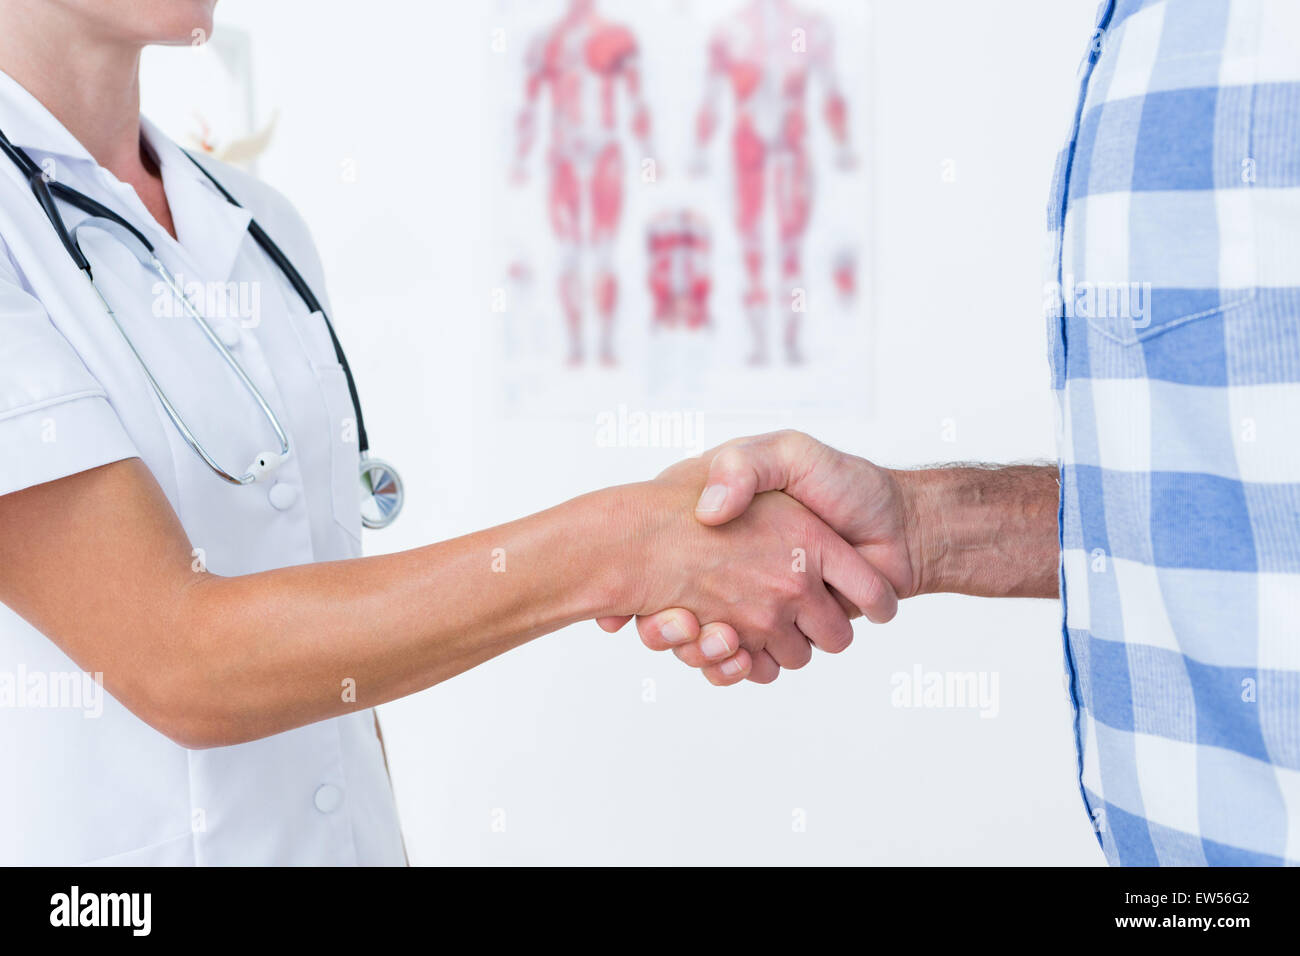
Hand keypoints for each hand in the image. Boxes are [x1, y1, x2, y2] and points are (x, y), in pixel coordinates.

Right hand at [599, 445, 899, 683]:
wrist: (901, 524)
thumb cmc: (841, 482)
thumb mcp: (785, 453)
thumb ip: (744, 468)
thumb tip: (708, 512)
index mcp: (726, 537)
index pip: (657, 577)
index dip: (646, 594)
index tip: (636, 601)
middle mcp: (737, 576)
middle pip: (683, 621)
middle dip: (678, 628)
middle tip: (676, 618)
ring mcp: (763, 611)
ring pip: (715, 647)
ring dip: (708, 648)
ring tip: (707, 629)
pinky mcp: (787, 639)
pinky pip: (750, 669)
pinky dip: (737, 668)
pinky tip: (735, 651)